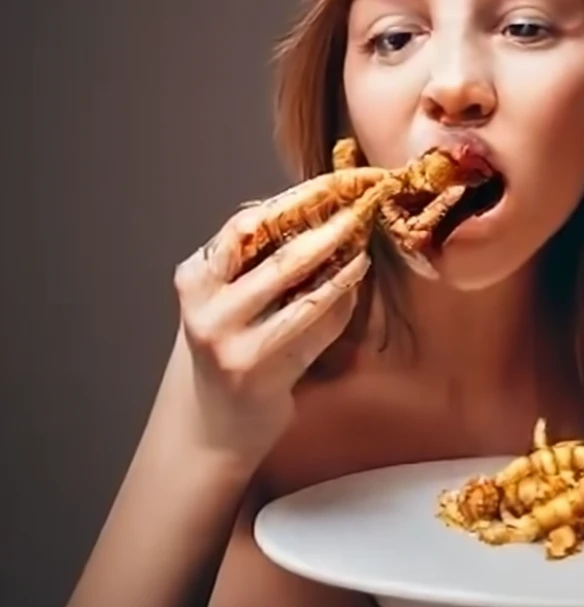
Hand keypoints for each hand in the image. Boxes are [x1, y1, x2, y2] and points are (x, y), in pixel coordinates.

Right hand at [170, 175, 372, 467]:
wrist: (208, 424)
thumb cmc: (226, 342)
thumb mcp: (224, 293)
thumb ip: (257, 254)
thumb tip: (317, 201)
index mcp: (195, 277)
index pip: (249, 224)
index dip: (299, 199)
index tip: (339, 182)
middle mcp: (208, 309)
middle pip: (281, 257)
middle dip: (331, 228)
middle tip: (365, 207)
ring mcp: (233, 346)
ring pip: (305, 296)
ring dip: (343, 266)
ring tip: (366, 244)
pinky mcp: (263, 375)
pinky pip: (317, 330)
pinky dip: (342, 303)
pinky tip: (357, 280)